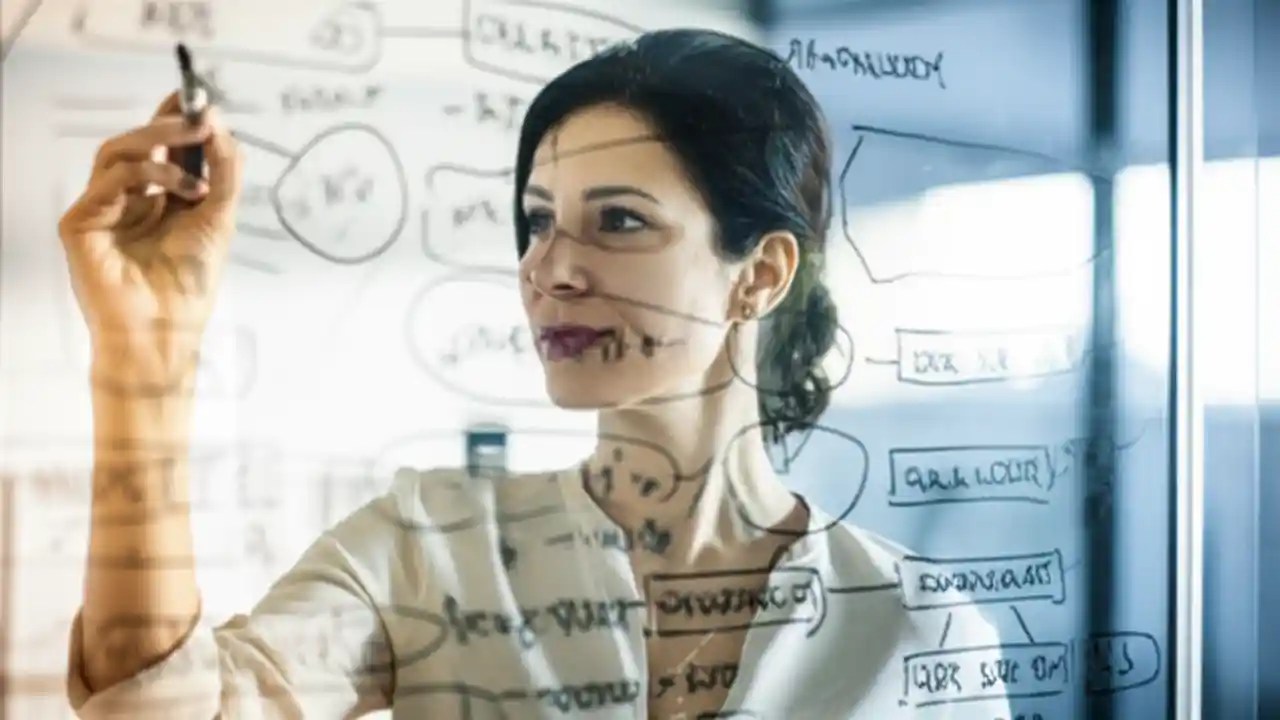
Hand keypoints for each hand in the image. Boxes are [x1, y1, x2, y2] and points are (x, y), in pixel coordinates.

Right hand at [57, 91, 242, 389]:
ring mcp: (100, 210)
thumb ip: (223, 172)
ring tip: (197, 144)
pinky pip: (108, 181)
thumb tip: (219, 124)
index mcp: (155, 198)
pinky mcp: (80, 223)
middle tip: (201, 114)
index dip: (175, 118)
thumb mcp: (219, 218)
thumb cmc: (190, 283)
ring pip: (118, 153)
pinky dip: (149, 175)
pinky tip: (185, 190)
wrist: (166, 331)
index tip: (200, 97)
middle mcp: (125, 200)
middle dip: (171, 124)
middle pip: (136, 143)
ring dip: (160, 142)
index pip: (160, 147)